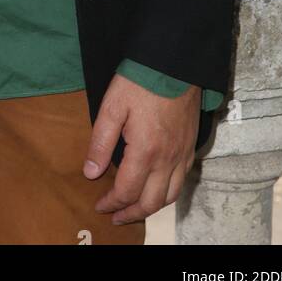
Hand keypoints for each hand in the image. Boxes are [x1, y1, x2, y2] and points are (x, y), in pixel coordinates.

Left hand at [82, 73, 200, 224]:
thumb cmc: (140, 82)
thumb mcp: (112, 107)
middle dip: (131, 214)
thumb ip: (101, 142)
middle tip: (115, 216)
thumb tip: (91, 172)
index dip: (111, 203)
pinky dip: (168, 193)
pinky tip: (157, 188)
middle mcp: (167, 159)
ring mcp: (182, 154)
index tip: (99, 205)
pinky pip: (182, 180)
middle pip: (151, 202)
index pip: (127, 191)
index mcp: (146, 152)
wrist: (175, 64)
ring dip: (151, 207)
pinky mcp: (191, 146)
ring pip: (170, 196)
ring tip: (135, 209)